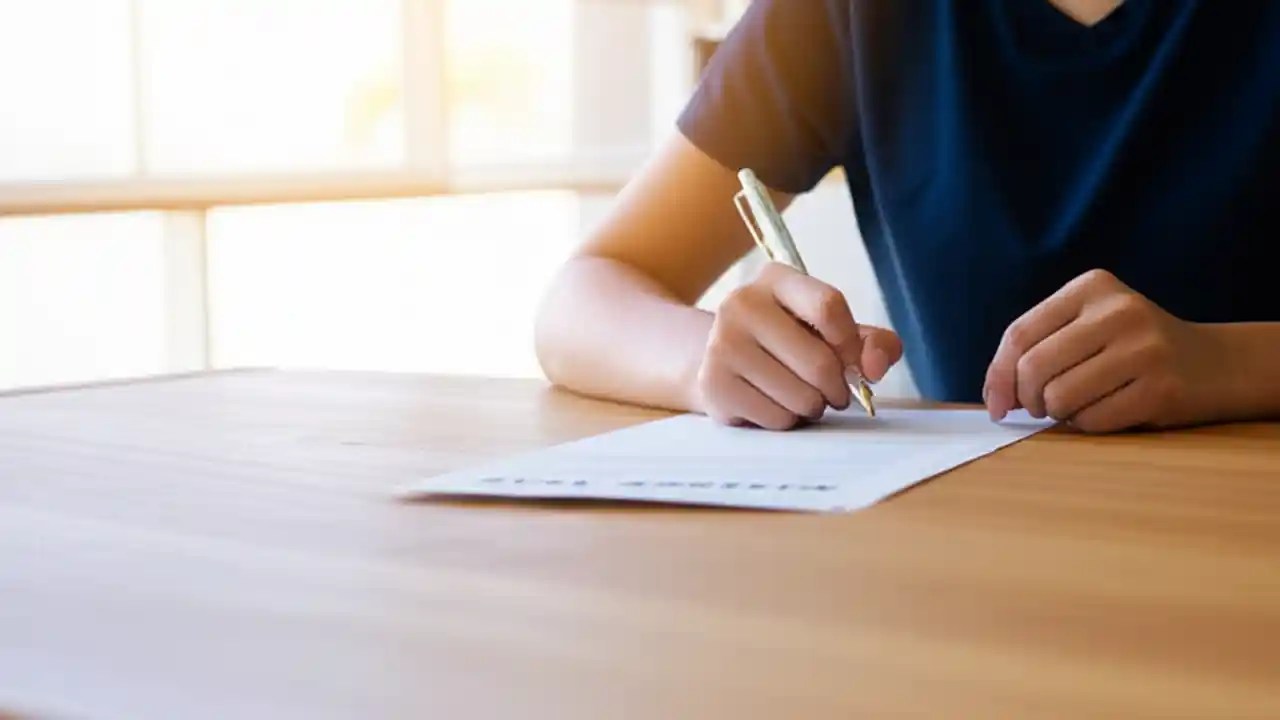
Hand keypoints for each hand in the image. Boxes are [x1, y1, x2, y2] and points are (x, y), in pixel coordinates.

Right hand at [696, 262, 903, 429]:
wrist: (724, 360)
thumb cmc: (789, 343)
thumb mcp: (833, 331)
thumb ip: (871, 343)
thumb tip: (875, 367)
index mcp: (777, 280)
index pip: (828, 306)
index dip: (852, 345)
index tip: (855, 363)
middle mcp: (743, 304)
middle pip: (818, 362)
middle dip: (837, 389)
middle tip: (832, 392)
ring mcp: (723, 344)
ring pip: (800, 397)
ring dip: (813, 407)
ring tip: (801, 396)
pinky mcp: (713, 384)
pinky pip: (776, 418)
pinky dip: (788, 421)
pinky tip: (776, 405)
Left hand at [984, 269, 1222, 432]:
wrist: (1213, 364)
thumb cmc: (1130, 348)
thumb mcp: (1087, 326)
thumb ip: (1038, 348)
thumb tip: (995, 395)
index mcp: (1092, 286)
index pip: (1019, 334)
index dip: (998, 375)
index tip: (997, 404)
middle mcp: (1119, 310)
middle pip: (1034, 368)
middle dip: (1028, 398)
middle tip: (1041, 406)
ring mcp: (1144, 348)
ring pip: (1059, 397)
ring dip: (1059, 413)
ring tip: (1080, 404)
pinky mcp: (1161, 388)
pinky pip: (1092, 420)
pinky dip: (1088, 424)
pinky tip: (1108, 410)